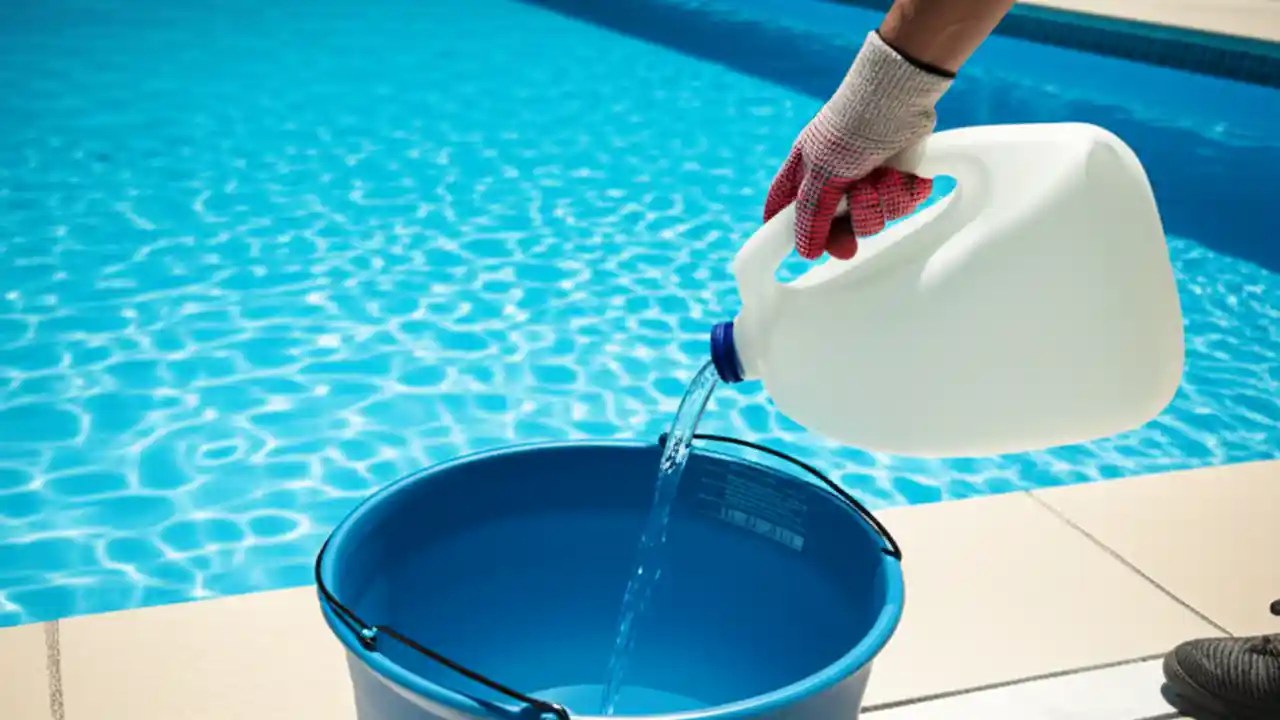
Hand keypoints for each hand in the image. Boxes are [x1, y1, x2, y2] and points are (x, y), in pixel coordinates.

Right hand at [764, 31, 951, 260]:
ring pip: (870, 220)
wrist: (897, 97)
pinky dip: (904, 194)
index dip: (790, 234)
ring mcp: (865, 180)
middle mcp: (833, 180)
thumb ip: (810, 215)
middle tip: (851, 236)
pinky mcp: (895, 179)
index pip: (785, 211)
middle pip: (834, 228)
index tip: (804, 252)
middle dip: (849, 228)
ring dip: (880, 204)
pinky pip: (898, 207)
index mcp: (804, 173)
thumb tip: (805, 252)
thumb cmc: (848, 129)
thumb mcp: (821, 174)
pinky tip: (905, 178)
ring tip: (882, 180)